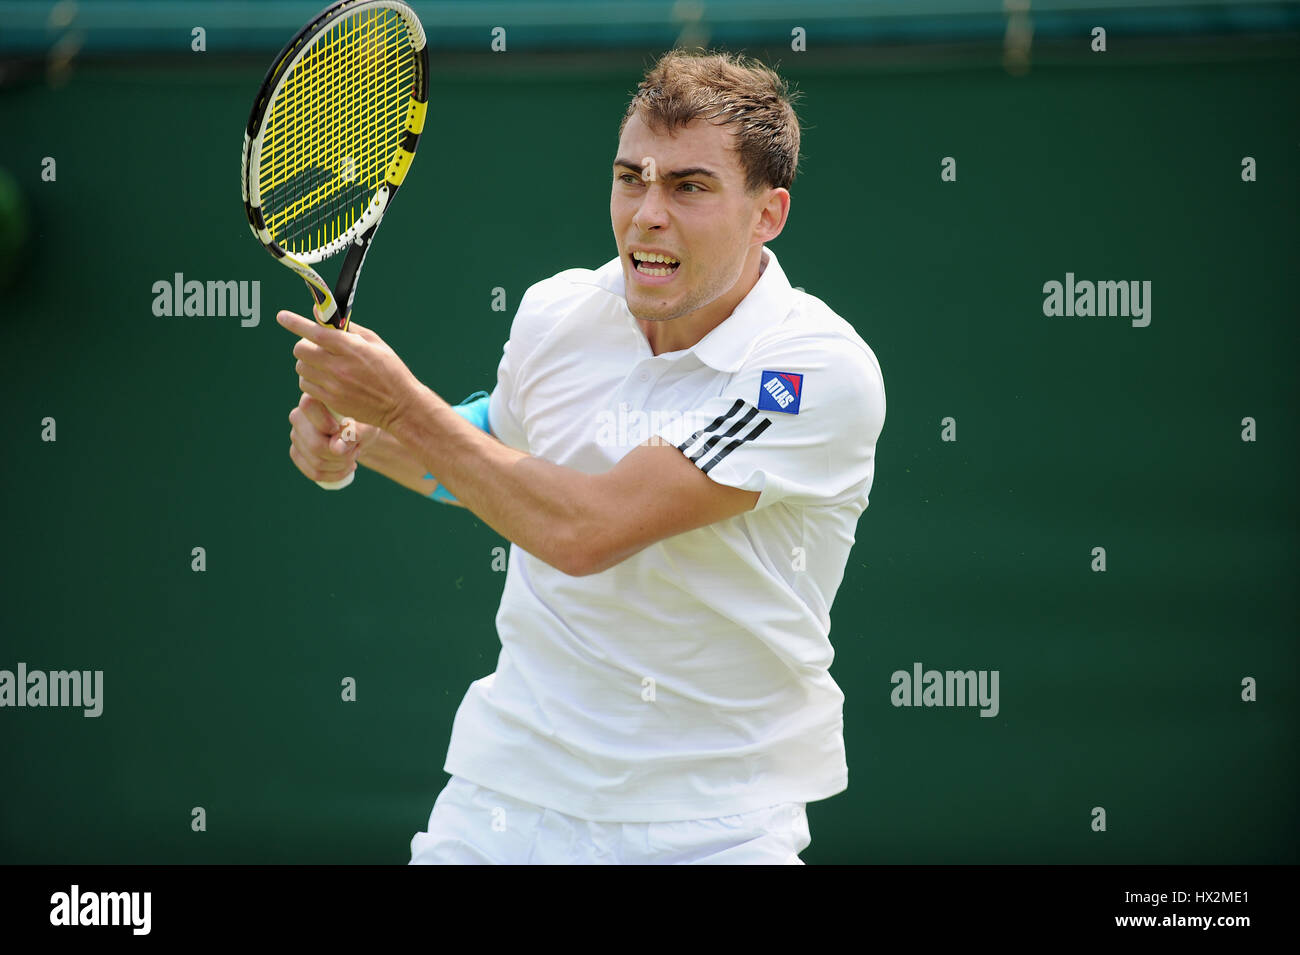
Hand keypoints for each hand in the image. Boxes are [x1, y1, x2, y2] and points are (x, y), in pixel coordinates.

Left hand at [277, 309, 418, 430]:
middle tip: (315, 347)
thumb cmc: (390, 370)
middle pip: (301, 350)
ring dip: (307, 363)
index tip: (282, 317)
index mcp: (352, 348)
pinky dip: (310, 380)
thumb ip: (347, 327)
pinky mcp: (331, 400)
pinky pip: (306, 386)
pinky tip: (324, 380)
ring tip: (322, 365)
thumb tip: (319, 313)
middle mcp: (339, 366)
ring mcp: (334, 385)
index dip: (295, 323)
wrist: (400, 405)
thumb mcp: (375, 343)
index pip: (315, 332)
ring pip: (301, 368)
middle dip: (304, 345)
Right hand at [288, 393, 379, 484]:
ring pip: (316, 461)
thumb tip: (336, 448)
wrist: (359, 433)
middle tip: (356, 450)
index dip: (326, 423)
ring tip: (353, 456)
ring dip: (341, 465)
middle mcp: (299, 415)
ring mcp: (295, 435)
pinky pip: (312, 472)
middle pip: (314, 443)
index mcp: (314, 397)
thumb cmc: (364, 423)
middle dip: (341, 455)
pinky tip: (346, 469)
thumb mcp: (367, 424)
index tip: (345, 430)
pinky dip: (334, 475)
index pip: (308, 407)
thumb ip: (355, 431)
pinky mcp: (297, 453)